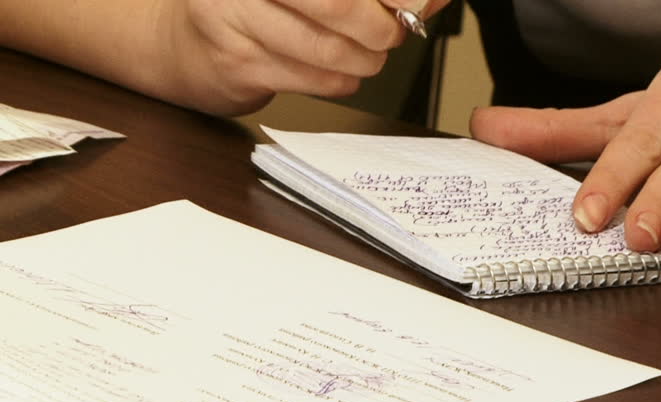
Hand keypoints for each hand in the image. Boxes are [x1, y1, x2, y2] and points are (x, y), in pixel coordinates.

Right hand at [163, 0, 448, 114]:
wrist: (180, 43)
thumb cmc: (252, 7)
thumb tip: (426, 0)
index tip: (416, 4)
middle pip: (339, 2)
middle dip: (381, 26)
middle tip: (391, 32)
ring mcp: (234, 17)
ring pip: (330, 47)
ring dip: (365, 59)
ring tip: (367, 56)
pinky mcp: (237, 64)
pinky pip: (315, 80)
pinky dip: (342, 81)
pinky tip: (338, 73)